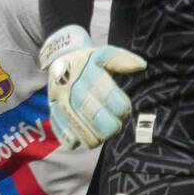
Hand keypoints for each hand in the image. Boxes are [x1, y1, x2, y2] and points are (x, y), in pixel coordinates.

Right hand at [40, 24, 146, 149]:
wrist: (59, 60)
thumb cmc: (88, 62)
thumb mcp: (103, 54)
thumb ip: (121, 59)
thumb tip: (141, 65)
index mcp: (86, 70)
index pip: (104, 91)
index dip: (119, 105)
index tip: (125, 110)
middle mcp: (70, 84)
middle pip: (89, 110)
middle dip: (107, 125)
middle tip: (115, 126)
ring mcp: (58, 99)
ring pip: (76, 124)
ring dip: (93, 136)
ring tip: (102, 136)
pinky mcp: (52, 111)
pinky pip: (61, 131)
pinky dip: (74, 140)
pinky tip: (84, 139)